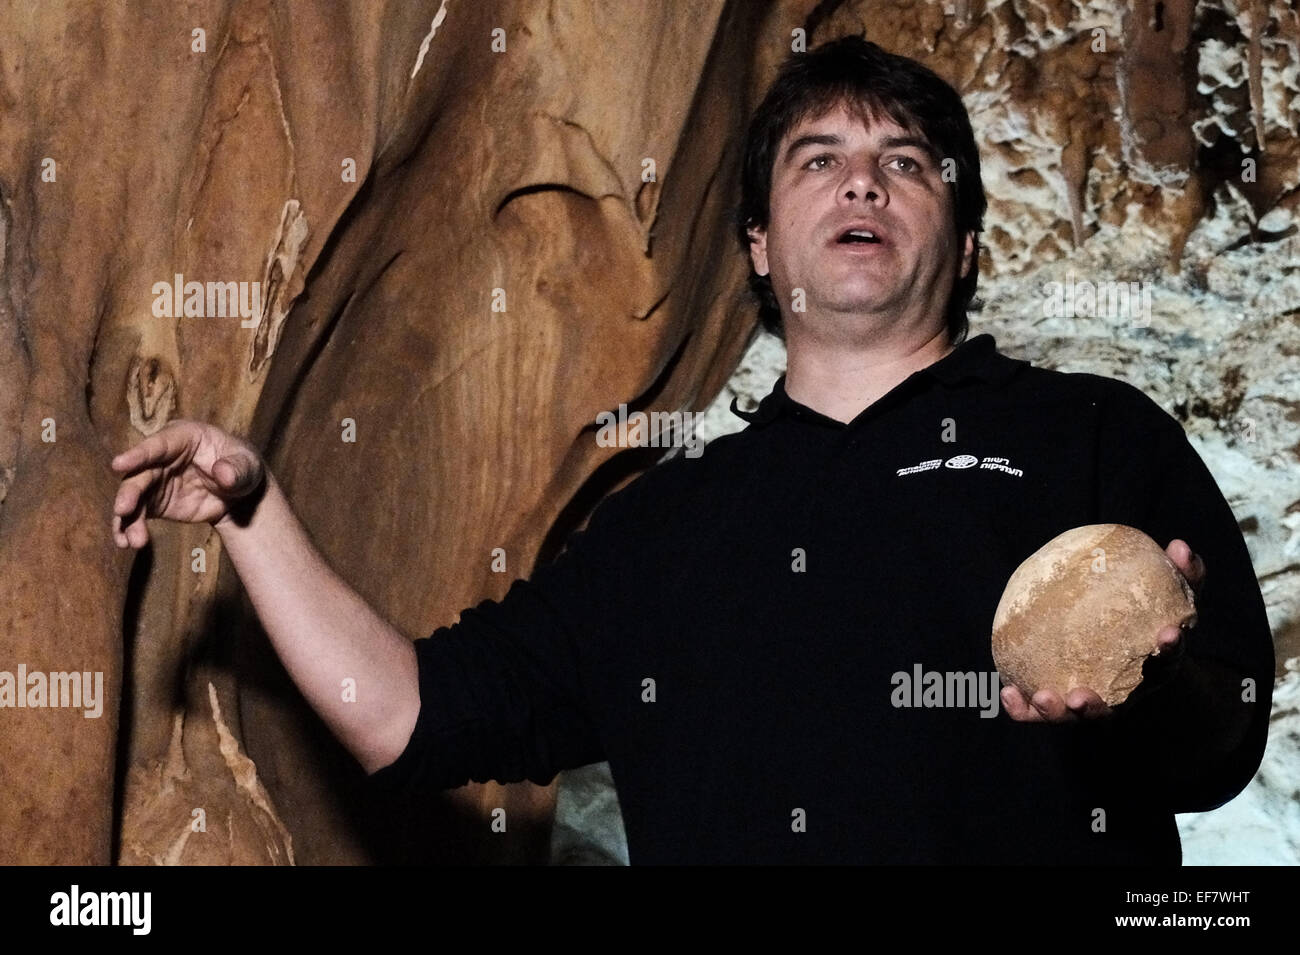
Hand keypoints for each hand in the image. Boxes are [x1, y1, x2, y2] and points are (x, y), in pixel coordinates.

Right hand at [110, 419, 266, 549]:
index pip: (158, 445)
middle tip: (123, 509)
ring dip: (127, 518)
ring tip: (130, 541)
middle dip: (129, 493)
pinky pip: (135, 515)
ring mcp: (155, 480)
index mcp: (184, 437)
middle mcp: (162, 457)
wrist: (242, 494)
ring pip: (133, 497)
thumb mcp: (248, 465)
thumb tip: (223, 474)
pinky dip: (129, 528)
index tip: (118, 464)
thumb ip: (237, 469)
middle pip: (139, 474)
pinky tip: (126, 543)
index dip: (138, 454)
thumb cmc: (243, 468)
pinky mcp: (154, 502)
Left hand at [999, 538, 1206, 722]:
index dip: (1169, 650)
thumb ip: (1184, 575)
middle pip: (1109, 710)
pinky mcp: (1063, 705)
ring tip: (1041, 697)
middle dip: (1094, 708)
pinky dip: (1023, 708)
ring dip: (1054, 711)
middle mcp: (1123, 694)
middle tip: (1079, 697)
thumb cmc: (1153, 623)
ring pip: (1072, 716)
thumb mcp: (1175, 599)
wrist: (1137, 664)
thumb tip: (1180, 546)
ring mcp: (1093, 703)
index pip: (1165, 661)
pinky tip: (1007, 692)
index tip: (1168, 635)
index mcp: (1155, 668)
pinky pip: (1038, 712)